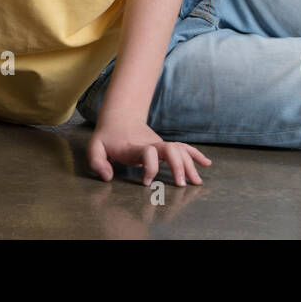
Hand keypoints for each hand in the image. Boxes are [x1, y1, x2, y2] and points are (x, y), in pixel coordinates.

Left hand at [87, 113, 209, 187]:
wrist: (120, 117)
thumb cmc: (107, 136)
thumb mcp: (94, 147)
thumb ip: (97, 162)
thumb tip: (107, 177)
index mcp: (135, 146)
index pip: (149, 153)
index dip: (150, 167)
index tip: (146, 182)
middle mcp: (151, 144)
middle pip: (171, 150)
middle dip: (178, 166)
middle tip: (181, 185)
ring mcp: (160, 144)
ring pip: (180, 150)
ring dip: (190, 165)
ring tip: (196, 182)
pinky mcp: (165, 146)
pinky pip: (184, 148)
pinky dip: (196, 155)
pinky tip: (206, 164)